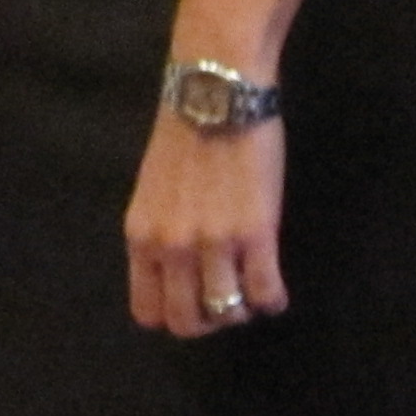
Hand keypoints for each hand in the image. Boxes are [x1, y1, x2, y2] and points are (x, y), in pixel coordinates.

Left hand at [125, 109, 287, 337]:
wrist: (216, 92)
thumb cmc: (185, 134)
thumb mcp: (153, 191)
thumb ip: (160, 233)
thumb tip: (176, 273)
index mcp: (141, 235)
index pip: (147, 311)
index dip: (174, 314)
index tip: (192, 300)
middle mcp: (171, 245)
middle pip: (187, 322)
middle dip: (209, 320)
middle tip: (226, 297)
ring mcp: (213, 242)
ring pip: (228, 314)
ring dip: (243, 308)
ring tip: (251, 285)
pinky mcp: (255, 233)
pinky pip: (266, 294)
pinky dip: (273, 299)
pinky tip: (275, 284)